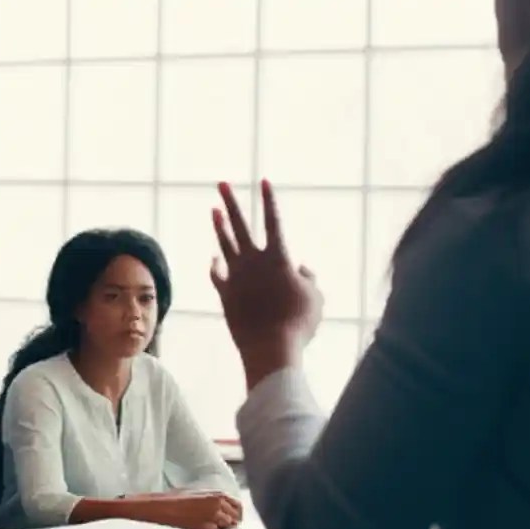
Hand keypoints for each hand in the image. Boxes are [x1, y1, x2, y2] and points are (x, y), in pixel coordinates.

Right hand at [154, 492, 242, 528]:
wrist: (163, 508)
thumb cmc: (175, 499)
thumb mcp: (197, 493)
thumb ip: (213, 499)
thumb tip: (223, 507)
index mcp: (216, 495)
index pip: (237, 505)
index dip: (236, 511)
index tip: (234, 515)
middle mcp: (217, 505)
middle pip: (235, 516)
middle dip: (231, 520)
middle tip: (225, 523)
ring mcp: (212, 517)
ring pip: (228, 525)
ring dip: (223, 526)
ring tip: (211, 523)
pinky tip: (204, 527)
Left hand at [209, 181, 323, 387]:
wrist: (271, 347)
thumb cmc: (300, 323)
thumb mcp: (315, 298)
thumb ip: (309, 279)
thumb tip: (302, 269)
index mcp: (279, 258)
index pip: (274, 221)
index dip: (269, 200)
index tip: (263, 181)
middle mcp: (254, 262)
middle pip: (240, 225)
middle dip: (231, 202)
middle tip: (221, 183)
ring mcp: (236, 277)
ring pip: (224, 244)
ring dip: (219, 226)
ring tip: (214, 210)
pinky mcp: (225, 294)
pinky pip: (217, 275)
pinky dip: (215, 266)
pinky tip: (215, 258)